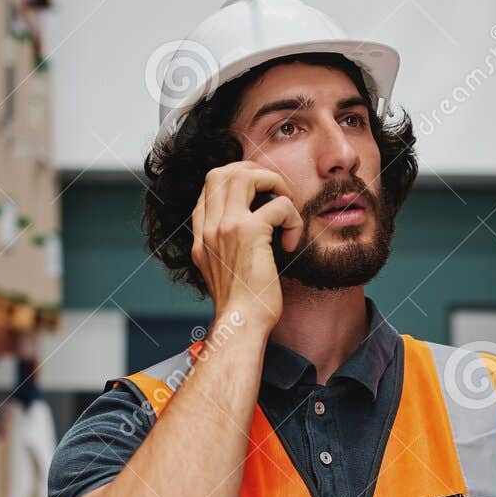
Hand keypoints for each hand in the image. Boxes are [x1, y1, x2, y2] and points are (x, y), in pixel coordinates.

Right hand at [189, 162, 303, 331]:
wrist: (240, 325)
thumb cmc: (240, 305)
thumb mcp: (221, 270)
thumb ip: (224, 244)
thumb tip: (249, 225)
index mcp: (201, 234)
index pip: (210, 185)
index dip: (237, 180)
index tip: (259, 195)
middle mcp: (209, 226)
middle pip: (223, 171)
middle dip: (255, 172)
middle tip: (276, 192)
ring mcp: (226, 226)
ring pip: (247, 175)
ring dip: (273, 182)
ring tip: (286, 205)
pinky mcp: (250, 233)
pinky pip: (279, 205)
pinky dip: (293, 218)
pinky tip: (290, 242)